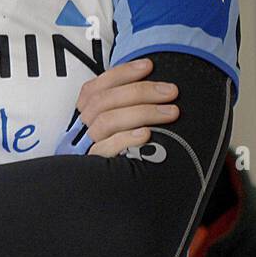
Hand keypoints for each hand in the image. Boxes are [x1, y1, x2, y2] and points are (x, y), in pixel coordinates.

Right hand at [54, 57, 178, 157]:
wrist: (115, 190)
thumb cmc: (126, 151)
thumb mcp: (121, 123)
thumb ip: (127, 105)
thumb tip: (157, 85)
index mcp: (87, 112)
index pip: (97, 85)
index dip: (122, 73)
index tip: (149, 66)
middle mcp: (85, 126)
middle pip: (104, 100)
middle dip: (140, 91)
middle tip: (170, 91)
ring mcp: (89, 145)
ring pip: (107, 121)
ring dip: (142, 112)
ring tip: (170, 112)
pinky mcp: (96, 165)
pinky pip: (106, 148)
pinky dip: (126, 138)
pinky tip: (147, 134)